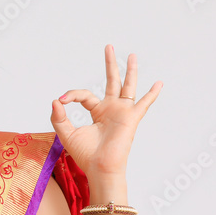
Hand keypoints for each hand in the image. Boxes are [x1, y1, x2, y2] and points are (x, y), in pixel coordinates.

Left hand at [50, 44, 161, 177]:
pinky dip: (152, 94)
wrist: (99, 168)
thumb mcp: (66, 133)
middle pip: (111, 81)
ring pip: (127, 86)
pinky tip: (159, 83)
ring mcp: (122, 112)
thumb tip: (56, 100)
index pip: (85, 95)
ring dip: (130, 70)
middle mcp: (111, 110)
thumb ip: (59, 117)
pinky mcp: (131, 118)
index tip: (62, 101)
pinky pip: (144, 104)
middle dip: (110, 64)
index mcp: (97, 112)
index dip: (72, 95)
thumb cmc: (86, 155)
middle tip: (108, 46)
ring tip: (132, 55)